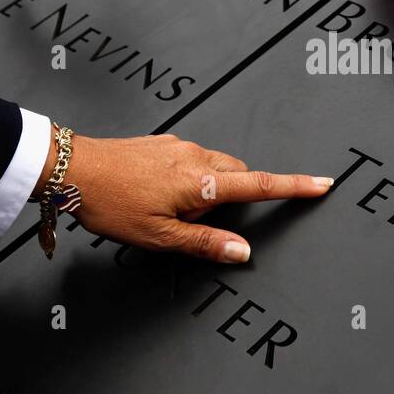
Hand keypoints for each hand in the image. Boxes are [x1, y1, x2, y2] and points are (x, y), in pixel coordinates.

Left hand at [35, 132, 331, 262]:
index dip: (295, 186)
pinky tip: (155, 193)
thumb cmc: (110, 201)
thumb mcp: (160, 236)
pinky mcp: (162, 143)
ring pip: (212, 167)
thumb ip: (206, 243)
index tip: (322, 183)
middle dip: (230, 197)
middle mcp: (195, 156)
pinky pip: (190, 161)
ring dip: (205, 189)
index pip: (260, 185)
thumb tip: (242, 250)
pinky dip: (187, 179)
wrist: (70, 168)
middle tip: (193, 221)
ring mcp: (178, 146)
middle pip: (236, 175)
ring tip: (164, 209)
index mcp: (201, 181)